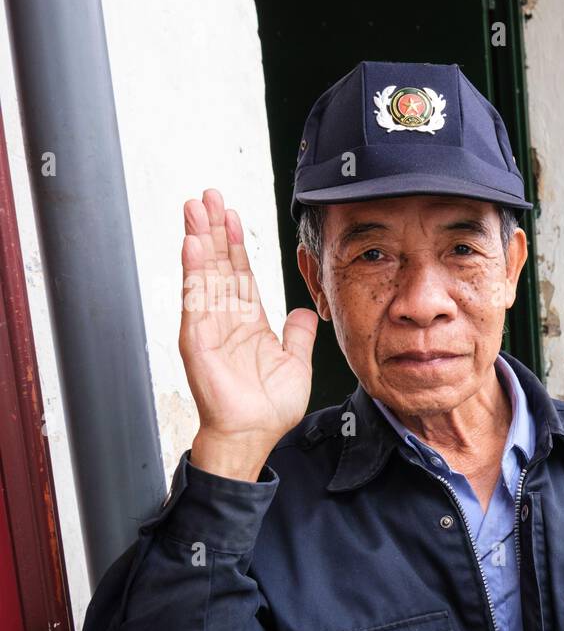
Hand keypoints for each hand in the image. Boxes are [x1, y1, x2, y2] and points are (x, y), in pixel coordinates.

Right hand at [180, 189, 317, 480]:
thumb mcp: (296, 362)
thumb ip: (299, 334)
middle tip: (208, 195)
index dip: (236, 243)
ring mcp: (209, 326)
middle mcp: (226, 319)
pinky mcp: (198, 339)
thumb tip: (305, 311)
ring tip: (195, 207)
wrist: (254, 434)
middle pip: (218, 264)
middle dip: (214, 229)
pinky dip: (193, 270)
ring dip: (199, 239)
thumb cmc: (270, 407)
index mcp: (249, 322)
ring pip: (204, 273)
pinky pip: (195, 298)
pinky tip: (191, 245)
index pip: (240, 272)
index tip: (231, 214)